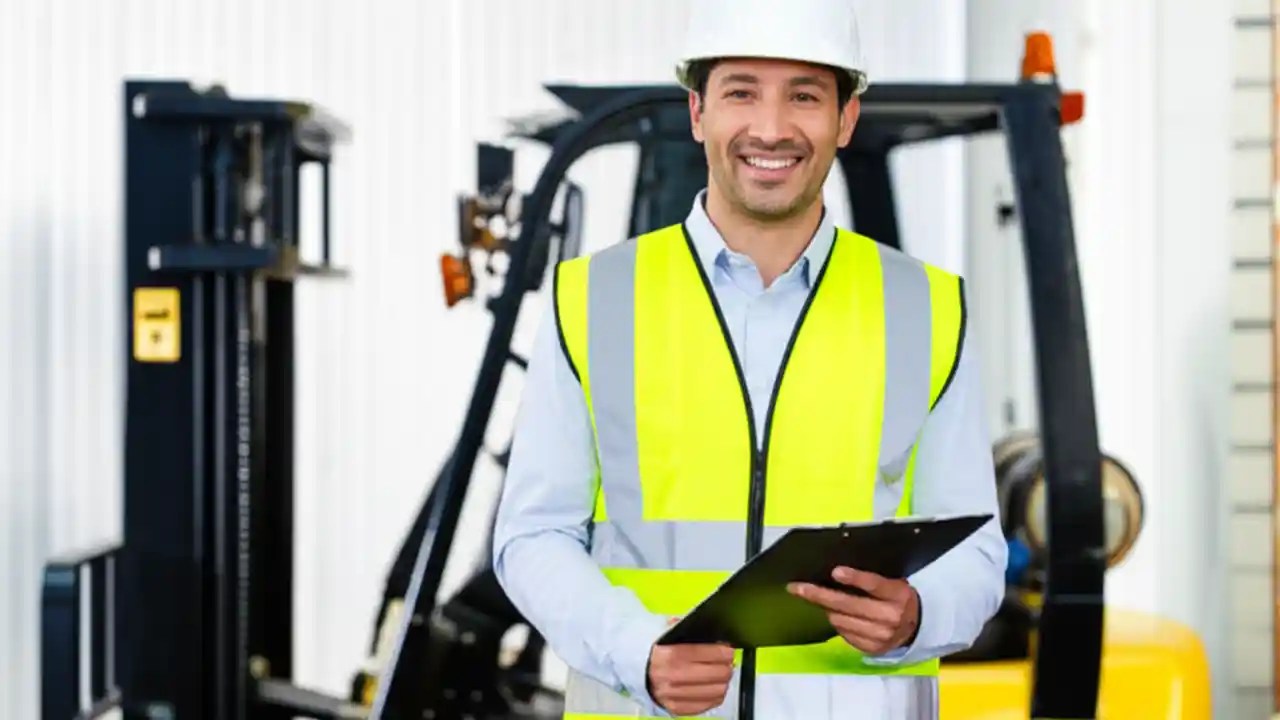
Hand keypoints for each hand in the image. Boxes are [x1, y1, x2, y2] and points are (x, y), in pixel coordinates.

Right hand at [646, 631, 734, 716]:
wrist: (633, 667)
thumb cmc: (655, 649)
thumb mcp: (667, 632)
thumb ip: (689, 630)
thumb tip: (716, 637)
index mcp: (669, 655)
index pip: (706, 653)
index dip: (723, 652)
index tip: (729, 650)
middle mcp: (671, 677)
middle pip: (715, 674)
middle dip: (726, 667)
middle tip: (728, 662)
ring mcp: (672, 695)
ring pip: (715, 692)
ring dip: (723, 682)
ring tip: (722, 675)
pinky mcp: (674, 708)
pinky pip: (705, 706)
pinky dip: (714, 697)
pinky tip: (714, 688)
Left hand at [787, 566, 919, 654]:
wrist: (917, 627)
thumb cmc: (897, 598)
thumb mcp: (893, 584)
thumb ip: (872, 580)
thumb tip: (835, 572)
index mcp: (898, 595)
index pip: (874, 585)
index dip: (854, 578)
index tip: (835, 571)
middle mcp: (890, 617)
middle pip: (848, 605)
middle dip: (818, 595)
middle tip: (796, 587)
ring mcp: (881, 636)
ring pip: (840, 621)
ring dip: (827, 609)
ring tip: (822, 600)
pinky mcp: (872, 649)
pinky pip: (843, 634)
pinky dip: (837, 623)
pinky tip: (838, 615)